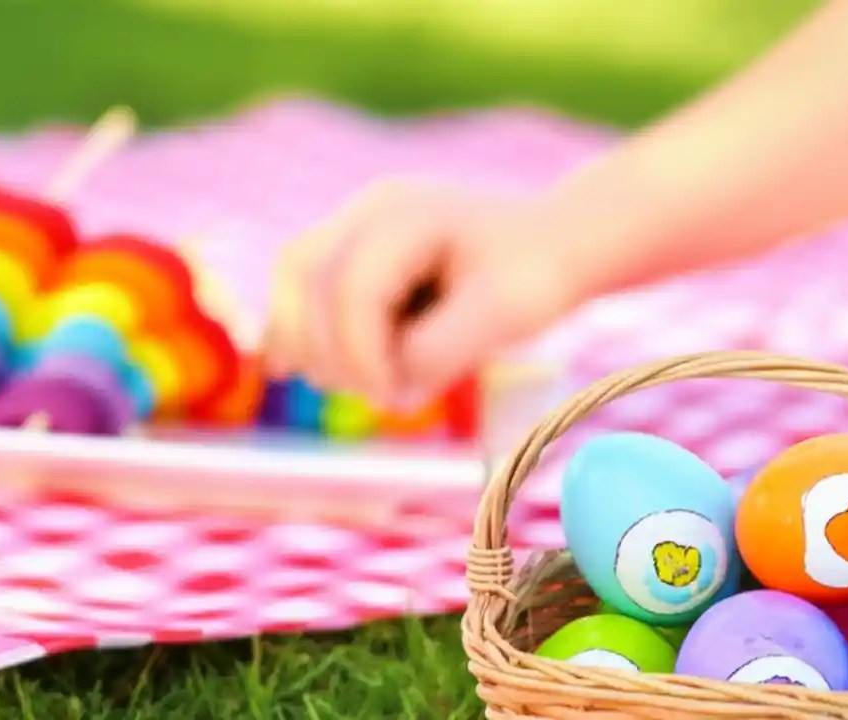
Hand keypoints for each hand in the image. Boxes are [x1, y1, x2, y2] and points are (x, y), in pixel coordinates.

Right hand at [263, 178, 586, 407]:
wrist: (555, 241)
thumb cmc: (537, 274)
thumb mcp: (504, 317)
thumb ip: (440, 353)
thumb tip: (388, 388)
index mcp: (412, 215)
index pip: (353, 288)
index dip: (360, 355)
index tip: (394, 399)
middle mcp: (373, 207)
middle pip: (304, 274)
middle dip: (326, 348)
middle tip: (375, 394)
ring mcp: (357, 220)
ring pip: (292, 275)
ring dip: (303, 337)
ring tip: (345, 383)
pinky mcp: (352, 246)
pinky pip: (302, 283)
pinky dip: (299, 326)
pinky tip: (302, 368)